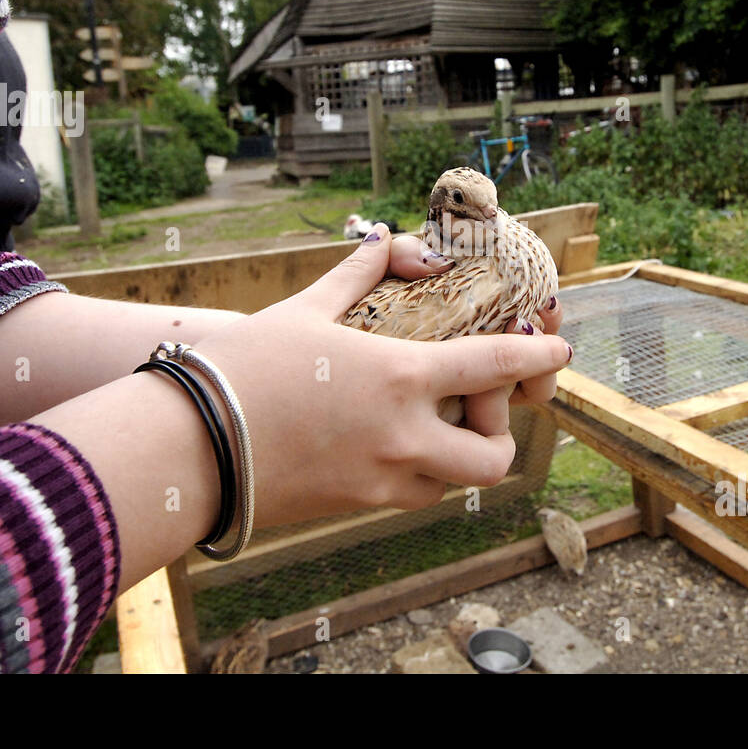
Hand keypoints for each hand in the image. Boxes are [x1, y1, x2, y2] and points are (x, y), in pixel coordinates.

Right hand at [192, 225, 571, 524]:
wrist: (188, 448)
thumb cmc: (242, 368)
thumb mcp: (303, 310)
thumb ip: (355, 276)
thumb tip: (384, 241)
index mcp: (401, 378)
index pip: (495, 365)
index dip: (538, 358)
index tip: (559, 351)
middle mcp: (404, 437)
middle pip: (493, 457)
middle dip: (499, 432)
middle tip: (473, 403)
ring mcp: (382, 480)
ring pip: (452, 482)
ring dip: (456, 454)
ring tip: (426, 420)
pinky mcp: (354, 506)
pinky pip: (409, 495)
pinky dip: (416, 472)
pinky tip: (385, 441)